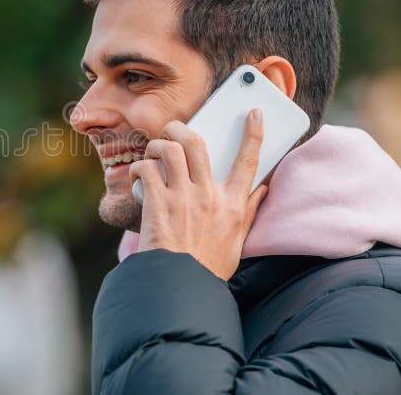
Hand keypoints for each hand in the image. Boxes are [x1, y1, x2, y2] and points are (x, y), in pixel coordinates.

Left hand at [128, 108, 268, 280]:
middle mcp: (209, 196)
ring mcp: (183, 198)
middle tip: (173, 128)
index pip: (249, 161)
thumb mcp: (238, 240)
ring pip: (169, 149)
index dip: (254, 133)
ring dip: (157, 144)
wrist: (182, 287)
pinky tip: (138, 174)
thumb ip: (249, 210)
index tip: (254, 113)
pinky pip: (147, 169)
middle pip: (197, 143)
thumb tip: (262, 188)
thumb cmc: (208, 266)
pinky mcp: (158, 204)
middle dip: (181, 128)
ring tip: (153, 152)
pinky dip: (139, 167)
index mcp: (233, 204)